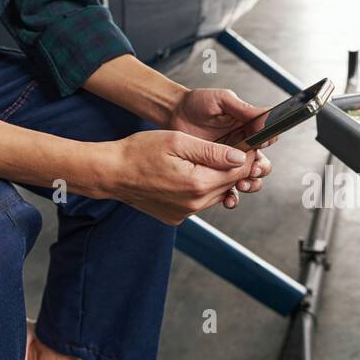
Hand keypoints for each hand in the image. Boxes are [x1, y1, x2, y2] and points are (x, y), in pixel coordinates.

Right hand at [106, 129, 257, 224]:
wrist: (112, 172)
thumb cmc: (140, 152)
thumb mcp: (177, 141)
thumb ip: (212, 151)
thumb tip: (240, 158)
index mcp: (198, 183)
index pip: (237, 171)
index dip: (246, 156)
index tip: (247, 145)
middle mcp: (194, 203)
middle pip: (228, 184)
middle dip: (232, 168)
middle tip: (230, 150)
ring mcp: (185, 213)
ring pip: (214, 194)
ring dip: (215, 179)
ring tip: (204, 161)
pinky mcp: (176, 217)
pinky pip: (197, 202)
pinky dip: (198, 189)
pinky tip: (186, 176)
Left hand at [166, 87, 275, 207]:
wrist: (173, 113)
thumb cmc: (198, 102)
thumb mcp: (222, 99)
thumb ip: (243, 108)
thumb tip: (266, 115)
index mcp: (248, 128)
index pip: (267, 139)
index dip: (266, 145)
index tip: (260, 148)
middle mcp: (241, 147)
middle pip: (260, 164)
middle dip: (259, 170)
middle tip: (251, 170)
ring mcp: (228, 162)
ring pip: (248, 179)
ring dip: (249, 184)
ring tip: (241, 184)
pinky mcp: (214, 173)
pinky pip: (227, 188)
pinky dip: (231, 196)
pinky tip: (227, 198)